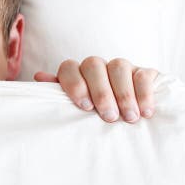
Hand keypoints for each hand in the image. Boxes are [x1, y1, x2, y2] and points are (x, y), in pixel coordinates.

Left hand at [34, 57, 158, 122]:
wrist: (131, 120)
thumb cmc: (96, 117)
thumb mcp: (77, 111)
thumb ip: (60, 96)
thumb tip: (39, 77)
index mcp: (78, 75)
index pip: (69, 67)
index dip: (74, 84)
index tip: (85, 107)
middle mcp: (99, 67)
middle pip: (94, 65)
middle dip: (101, 92)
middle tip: (109, 117)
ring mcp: (122, 67)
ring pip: (119, 67)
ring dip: (124, 95)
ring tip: (129, 118)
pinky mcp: (145, 72)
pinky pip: (144, 74)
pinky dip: (144, 94)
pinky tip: (145, 112)